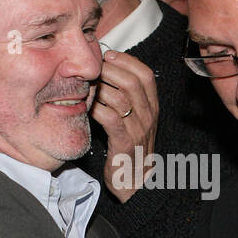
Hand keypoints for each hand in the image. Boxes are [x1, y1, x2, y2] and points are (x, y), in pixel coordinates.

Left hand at [91, 50, 158, 202]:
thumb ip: (126, 98)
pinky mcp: (124, 143)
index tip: (108, 56)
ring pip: (120, 98)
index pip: (146, 74)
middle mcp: (148, 115)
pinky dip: (95, 108)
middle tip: (91, 69)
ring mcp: (138, 129)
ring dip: (99, 88)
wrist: (136, 182)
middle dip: (109, 70)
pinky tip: (86, 106)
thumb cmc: (129, 148)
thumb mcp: (134, 120)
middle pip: (132, 82)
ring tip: (85, 87)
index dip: (127, 61)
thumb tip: (107, 72)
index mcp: (152, 107)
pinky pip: (110, 118)